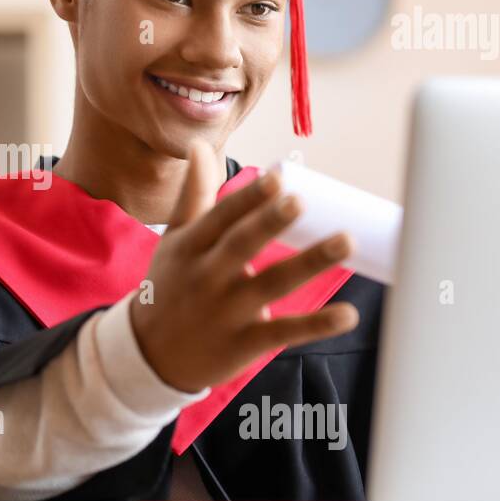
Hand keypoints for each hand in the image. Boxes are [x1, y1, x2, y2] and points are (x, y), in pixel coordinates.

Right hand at [129, 140, 359, 393]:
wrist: (151, 355)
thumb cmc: (170, 286)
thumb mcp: (175, 240)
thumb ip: (194, 194)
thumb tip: (200, 145)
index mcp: (190, 248)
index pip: (219, 218)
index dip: (248, 199)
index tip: (276, 178)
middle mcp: (207, 277)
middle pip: (241, 247)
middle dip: (269, 224)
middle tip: (300, 201)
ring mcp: (226, 312)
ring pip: (271, 285)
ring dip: (309, 262)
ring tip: (345, 240)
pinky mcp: (244, 344)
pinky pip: (284, 332)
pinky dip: (317, 325)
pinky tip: (348, 315)